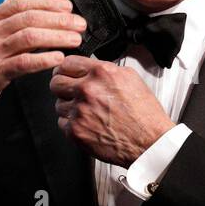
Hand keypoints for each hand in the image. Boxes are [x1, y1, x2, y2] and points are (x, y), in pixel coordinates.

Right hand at [0, 0, 85, 146]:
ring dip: (58, 36)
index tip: (66, 6)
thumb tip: (12, 0)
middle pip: (29, 18)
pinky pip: (24, 62)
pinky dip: (45, 58)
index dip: (47, 2)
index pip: (19, 2)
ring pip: (30, 37)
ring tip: (76, 39)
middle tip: (79, 23)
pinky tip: (59, 58)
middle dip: (59, 19)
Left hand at [50, 55, 175, 166]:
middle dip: (62, 86)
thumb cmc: (143, 114)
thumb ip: (104, 69)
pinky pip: (62, 123)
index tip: (65, 73)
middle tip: (70, 92)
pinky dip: (72, 124)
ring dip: (69, 107)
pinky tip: (88, 124)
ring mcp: (79, 111)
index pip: (67, 63)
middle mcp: (88, 90)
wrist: (149, 142)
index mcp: (101, 73)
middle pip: (56, 82)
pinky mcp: (75, 130)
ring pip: (58, 104)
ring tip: (87, 112)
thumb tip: (88, 67)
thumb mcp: (129, 78)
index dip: (65, 69)